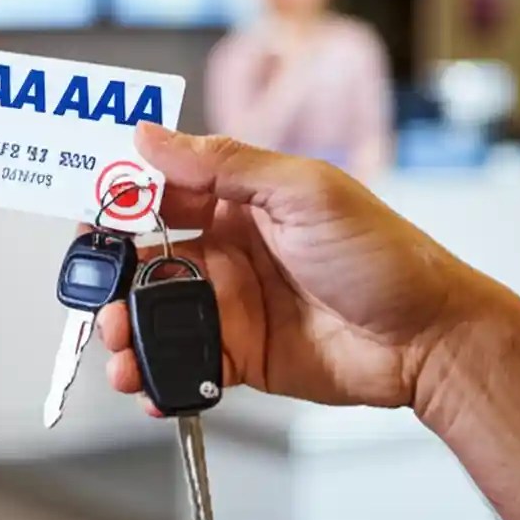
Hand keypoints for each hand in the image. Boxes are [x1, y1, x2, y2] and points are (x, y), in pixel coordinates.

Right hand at [99, 124, 473, 414]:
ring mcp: (232, 305)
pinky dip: (160, 375)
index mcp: (239, 201)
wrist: (431, 341)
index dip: (118, 202)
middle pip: (147, 260)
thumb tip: (150, 136)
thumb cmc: (385, 256)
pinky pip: (186, 364)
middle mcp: (228, 250)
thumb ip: (223, 164)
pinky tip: (148, 382)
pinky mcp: (242, 355)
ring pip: (158, 315)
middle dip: (114, 279)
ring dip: (129, 331)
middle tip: (101, 298)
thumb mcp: (305, 191)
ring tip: (120, 349)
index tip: (87, 216)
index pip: (161, 193)